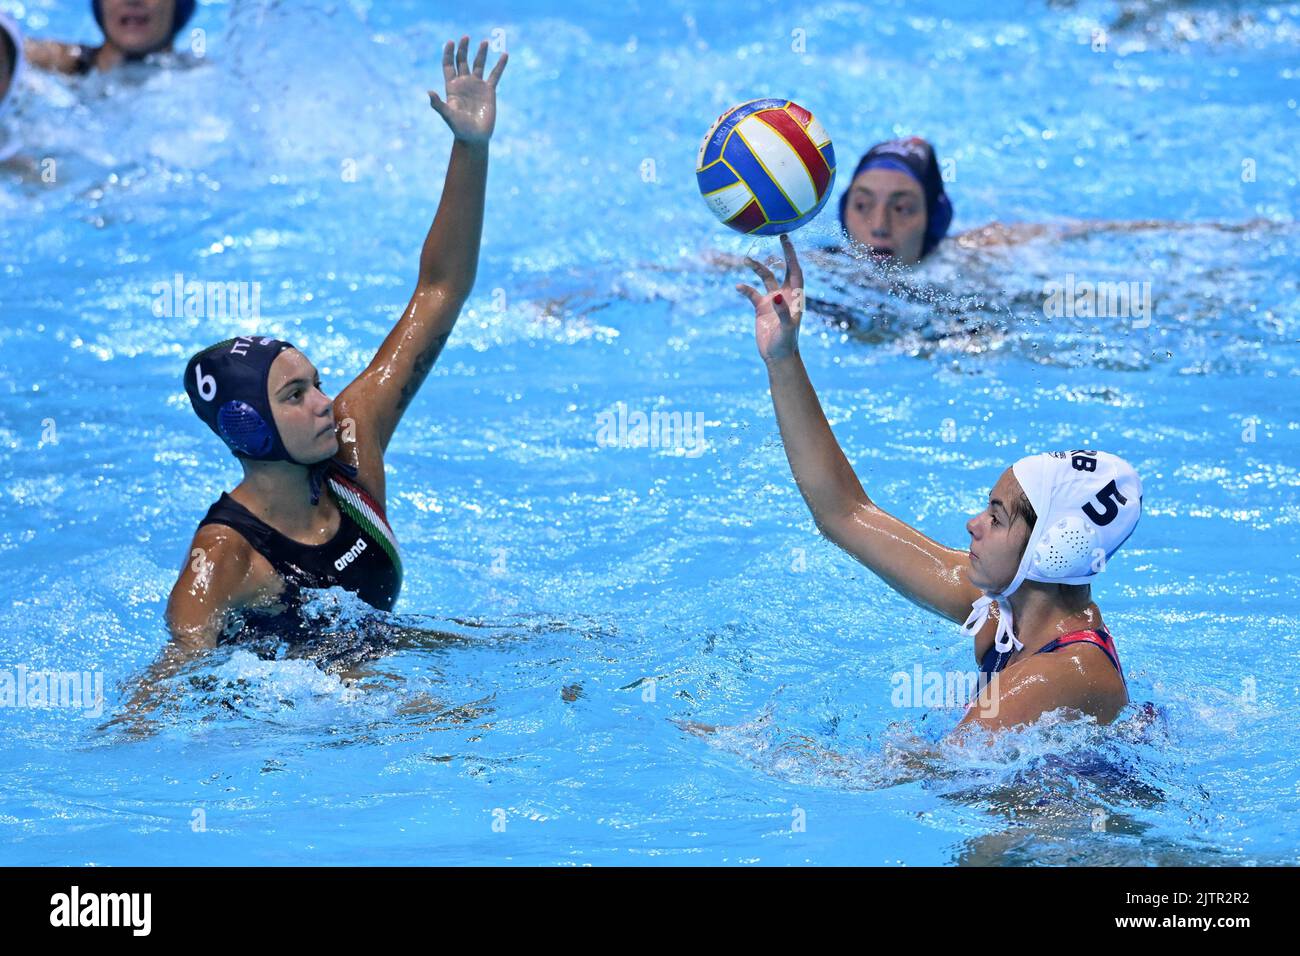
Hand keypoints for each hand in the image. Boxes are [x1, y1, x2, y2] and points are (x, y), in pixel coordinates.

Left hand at [428, 36, 506, 143]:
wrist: (475, 137)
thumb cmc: (460, 128)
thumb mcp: (448, 115)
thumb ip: (438, 104)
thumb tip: (429, 92)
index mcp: (452, 86)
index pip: (448, 65)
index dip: (449, 53)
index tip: (451, 42)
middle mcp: (464, 83)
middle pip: (462, 61)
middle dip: (463, 49)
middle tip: (466, 37)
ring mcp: (477, 86)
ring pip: (479, 65)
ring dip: (481, 53)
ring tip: (485, 42)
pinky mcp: (489, 91)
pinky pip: (495, 75)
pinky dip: (500, 65)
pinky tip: (505, 55)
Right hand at [736, 233, 804, 363]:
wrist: (778, 356)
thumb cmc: (787, 343)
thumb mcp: (787, 328)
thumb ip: (783, 311)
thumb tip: (776, 296)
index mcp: (795, 296)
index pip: (795, 270)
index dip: (791, 254)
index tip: (786, 239)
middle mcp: (785, 295)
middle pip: (782, 269)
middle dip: (781, 254)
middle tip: (779, 236)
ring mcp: (772, 301)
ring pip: (765, 278)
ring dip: (757, 268)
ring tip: (746, 260)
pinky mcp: (761, 308)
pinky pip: (752, 294)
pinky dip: (745, 289)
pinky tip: (738, 287)